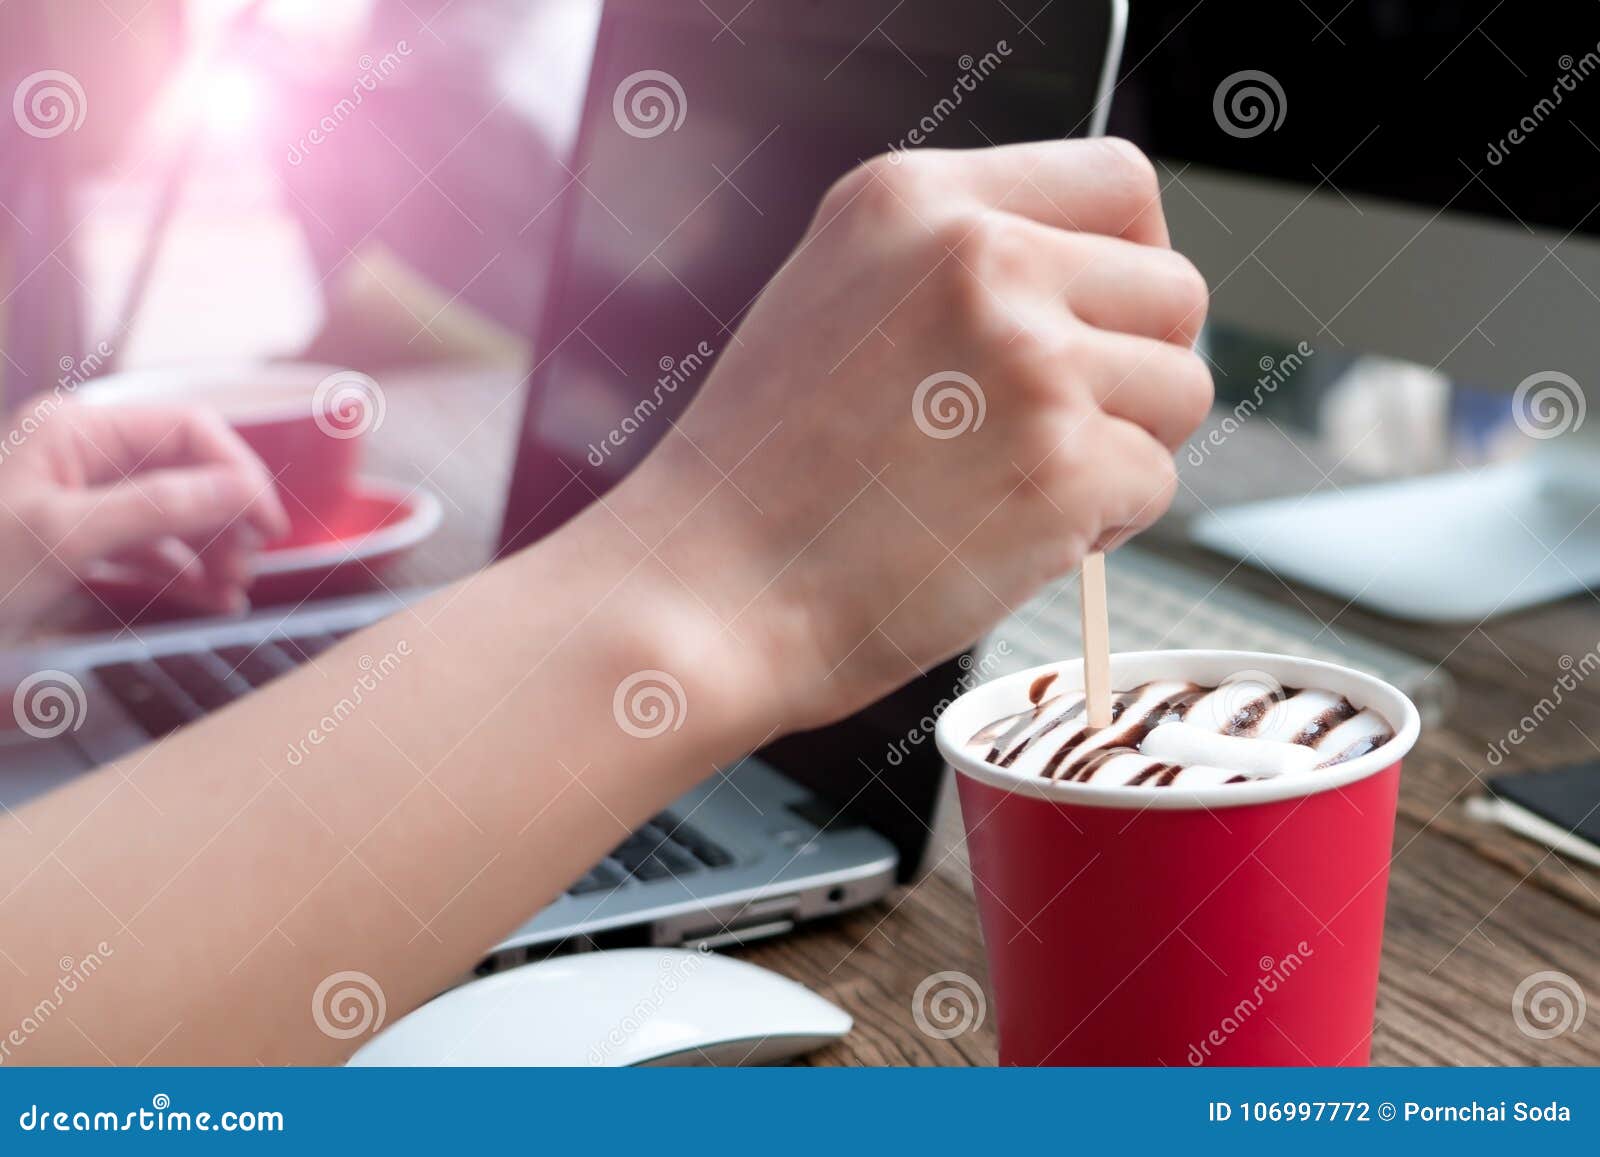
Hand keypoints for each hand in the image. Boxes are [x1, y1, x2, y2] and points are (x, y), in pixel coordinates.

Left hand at [0, 401, 289, 624]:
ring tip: (233, 589)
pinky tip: (210, 599)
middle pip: (187, 473)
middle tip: (249, 564)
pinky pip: (149, 553)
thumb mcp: (63, 535)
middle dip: (226, 517)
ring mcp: (81, 503)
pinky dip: (184, 576)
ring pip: (174, 516)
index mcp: (77, 430)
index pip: (189, 430)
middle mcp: (83, 457)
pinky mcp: (78, 549)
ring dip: (212, 551)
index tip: (268, 524)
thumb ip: (157, 507)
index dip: (238, 472)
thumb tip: (240, 490)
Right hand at [616, 139, 1211, 731]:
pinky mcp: (1060, 468)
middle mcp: (981, 259)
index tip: (1103, 323)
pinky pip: (1155, 484)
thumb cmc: (760, 476)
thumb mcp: (833, 297)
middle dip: (1138, 371)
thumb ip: (955, 263)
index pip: (1118, 183)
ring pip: (1182, 390)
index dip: (1132, 261)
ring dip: (1124, 450)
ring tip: (1019, 486)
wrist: (706, 594)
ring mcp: (1027, 362)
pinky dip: (1101, 527)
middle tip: (1057, 428)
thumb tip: (1089, 282)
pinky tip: (1008, 537)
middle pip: (1173, 289)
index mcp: (916, 201)